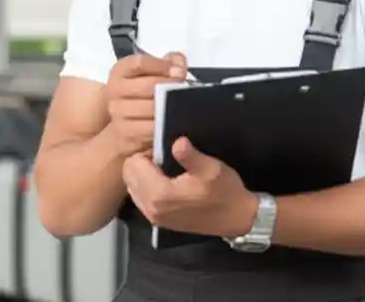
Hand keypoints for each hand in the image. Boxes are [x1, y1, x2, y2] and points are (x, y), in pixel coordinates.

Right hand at [104, 51, 186, 157]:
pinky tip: (174, 121)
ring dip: (169, 107)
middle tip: (184, 90)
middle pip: (147, 86)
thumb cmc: (145, 90)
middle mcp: (115, 89)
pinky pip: (150, 128)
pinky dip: (165, 125)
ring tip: (182, 106)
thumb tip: (179, 65)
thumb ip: (170, 62)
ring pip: (149, 108)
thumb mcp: (154, 72)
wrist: (127, 118)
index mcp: (120, 70)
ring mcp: (118, 111)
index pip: (139, 63)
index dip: (162, 66)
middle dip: (169, 88)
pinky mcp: (126, 131)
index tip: (180, 71)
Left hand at [122, 136, 258, 238]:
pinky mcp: (158, 222)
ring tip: (166, 171)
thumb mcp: (212, 168)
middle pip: (129, 175)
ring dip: (144, 176)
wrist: (236, 218)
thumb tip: (177, 142)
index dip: (147, 152)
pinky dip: (147, 188)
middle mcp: (151, 208)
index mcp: (160, 194)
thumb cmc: (225, 191)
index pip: (133, 164)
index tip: (165, 151)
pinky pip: (140, 199)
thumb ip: (191, 156)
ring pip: (132, 187)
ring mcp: (153, 217)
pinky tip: (166, 183)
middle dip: (142, 163)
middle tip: (165, 159)